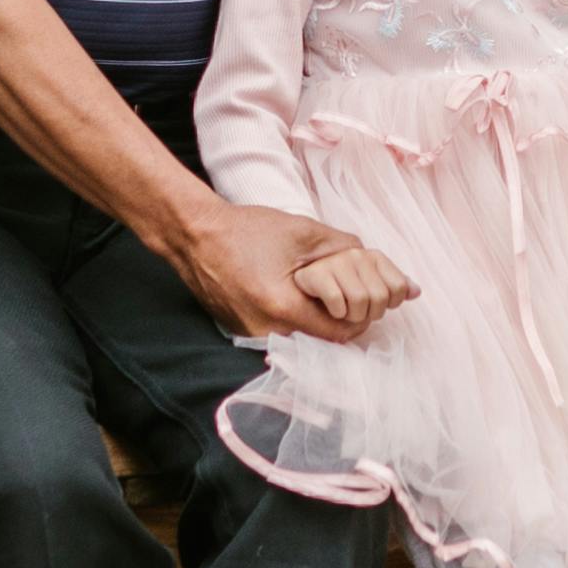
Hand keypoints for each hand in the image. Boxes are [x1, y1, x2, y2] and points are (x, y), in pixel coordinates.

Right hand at [177, 194, 405, 345]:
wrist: (194, 234)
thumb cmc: (247, 229)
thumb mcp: (304, 231)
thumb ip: (343, 249)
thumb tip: (373, 261)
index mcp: (283, 308)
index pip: (339, 333)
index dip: (358, 317)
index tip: (363, 299)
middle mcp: (266, 331)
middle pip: (320, 338)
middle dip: (338, 317)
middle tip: (343, 292)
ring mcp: (250, 334)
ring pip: (300, 335)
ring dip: (314, 316)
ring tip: (315, 289)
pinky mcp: (241, 331)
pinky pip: (278, 330)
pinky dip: (291, 315)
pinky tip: (289, 291)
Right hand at [294, 240, 412, 330]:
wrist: (289, 272)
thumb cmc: (332, 285)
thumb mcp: (365, 282)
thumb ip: (391, 285)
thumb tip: (416, 291)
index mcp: (371, 256)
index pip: (398, 288)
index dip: (389, 303)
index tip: (373, 303)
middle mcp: (355, 255)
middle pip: (380, 298)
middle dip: (368, 313)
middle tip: (353, 309)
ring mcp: (334, 262)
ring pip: (360, 302)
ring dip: (350, 315)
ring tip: (340, 309)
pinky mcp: (314, 274)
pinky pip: (338, 303)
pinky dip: (335, 312)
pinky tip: (327, 306)